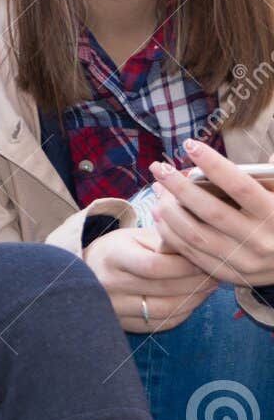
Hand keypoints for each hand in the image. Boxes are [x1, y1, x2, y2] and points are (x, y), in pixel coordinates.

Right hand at [83, 225, 215, 331]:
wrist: (86, 272)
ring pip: (166, 310)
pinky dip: (183, 313)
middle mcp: (109, 285)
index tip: (205, 260)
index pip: (154, 266)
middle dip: (197, 282)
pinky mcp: (124, 324)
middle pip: (163, 289)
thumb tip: (197, 246)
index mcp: (112, 257)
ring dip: (194, 299)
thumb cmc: (118, 250)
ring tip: (208, 287)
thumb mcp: (135, 236)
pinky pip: (161, 323)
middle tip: (217, 274)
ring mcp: (115, 308)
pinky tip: (192, 300)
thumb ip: (164, 240)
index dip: (185, 266)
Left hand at [148, 140, 273, 286]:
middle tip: (159, 167)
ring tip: (156, 189)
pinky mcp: (228, 274)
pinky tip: (160, 215)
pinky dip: (171, 233)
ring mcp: (243, 261)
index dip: (213, 164)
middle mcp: (261, 241)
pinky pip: (192, 253)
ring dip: (169, 210)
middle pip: (211, 210)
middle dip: (179, 187)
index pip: (240, 186)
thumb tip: (269, 157)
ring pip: (196, 234)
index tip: (189, 144)